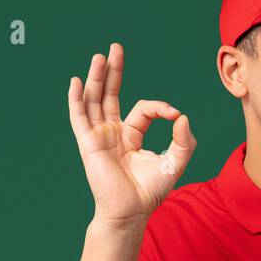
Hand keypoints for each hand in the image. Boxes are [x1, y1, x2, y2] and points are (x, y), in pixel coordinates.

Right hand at [67, 42, 196, 227]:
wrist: (131, 211)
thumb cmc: (150, 191)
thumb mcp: (175, 162)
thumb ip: (184, 140)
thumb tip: (182, 116)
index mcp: (132, 135)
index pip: (143, 108)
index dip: (160, 106)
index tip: (174, 115)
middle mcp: (113, 132)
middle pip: (110, 94)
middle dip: (113, 71)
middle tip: (115, 48)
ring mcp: (99, 136)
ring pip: (94, 99)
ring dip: (96, 77)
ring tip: (99, 56)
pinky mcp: (88, 143)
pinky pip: (79, 116)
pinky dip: (77, 98)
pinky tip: (77, 81)